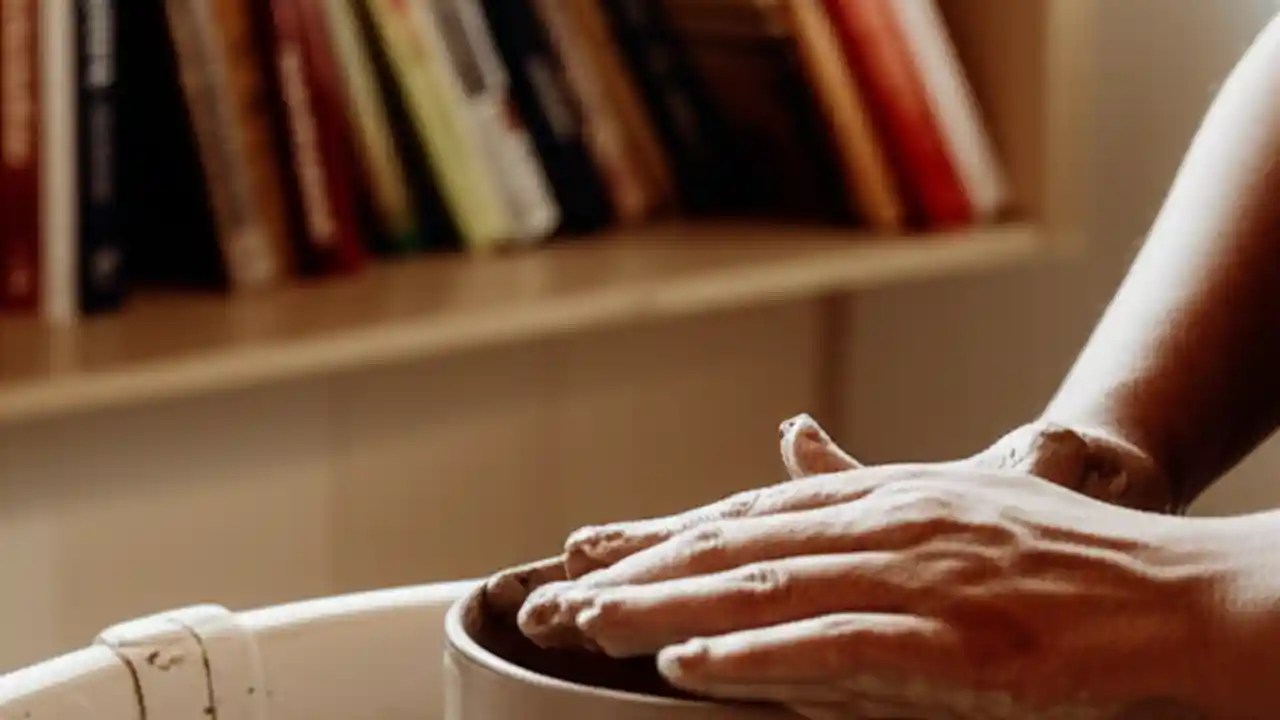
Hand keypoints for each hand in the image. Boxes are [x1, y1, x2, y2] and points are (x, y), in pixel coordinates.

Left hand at [483, 415, 1173, 619]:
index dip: (657, 536)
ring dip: (668, 610)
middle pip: (732, 550)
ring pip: (764, 591)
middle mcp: (875, 529)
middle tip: (552, 603)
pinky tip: (691, 663)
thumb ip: (857, 477)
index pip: (740, 517)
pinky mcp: (949, 641)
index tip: (585, 553)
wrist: (1159, 586)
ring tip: (590, 627)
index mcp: (871, 501)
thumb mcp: (941, 495)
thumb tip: (791, 439)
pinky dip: (757, 654)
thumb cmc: (1048, 550)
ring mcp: (909, 580)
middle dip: (634, 577)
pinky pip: (835, 646)